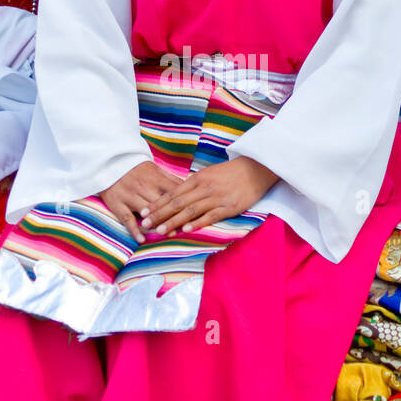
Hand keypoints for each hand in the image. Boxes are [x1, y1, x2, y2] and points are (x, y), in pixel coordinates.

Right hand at [98, 161, 182, 242]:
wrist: (109, 162)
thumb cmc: (137, 169)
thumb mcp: (155, 169)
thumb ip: (171, 180)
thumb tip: (190, 188)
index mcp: (154, 177)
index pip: (172, 192)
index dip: (183, 203)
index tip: (193, 213)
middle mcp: (142, 186)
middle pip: (160, 203)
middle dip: (172, 216)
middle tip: (184, 228)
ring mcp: (129, 195)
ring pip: (145, 212)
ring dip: (157, 223)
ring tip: (168, 234)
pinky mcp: (116, 203)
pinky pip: (126, 218)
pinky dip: (134, 229)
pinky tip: (142, 239)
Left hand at [139, 156, 278, 236]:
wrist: (256, 169)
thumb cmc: (231, 173)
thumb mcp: (209, 174)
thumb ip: (194, 185)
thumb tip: (178, 196)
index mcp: (197, 179)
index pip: (173, 194)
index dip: (157, 204)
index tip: (144, 213)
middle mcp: (204, 188)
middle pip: (177, 203)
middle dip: (159, 215)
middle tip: (145, 225)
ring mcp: (216, 198)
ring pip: (190, 210)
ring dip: (173, 221)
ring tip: (160, 231)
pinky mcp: (228, 207)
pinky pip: (209, 216)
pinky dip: (197, 222)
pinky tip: (186, 229)